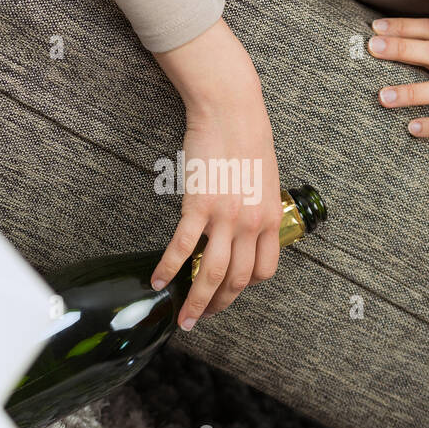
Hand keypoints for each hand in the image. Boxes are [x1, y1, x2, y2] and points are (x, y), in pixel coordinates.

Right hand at [148, 19, 283, 329]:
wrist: (231, 110)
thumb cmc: (248, 136)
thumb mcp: (265, 178)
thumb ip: (256, 205)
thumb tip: (246, 221)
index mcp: (270, 217)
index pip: (265, 269)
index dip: (248, 286)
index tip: (232, 291)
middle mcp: (250, 223)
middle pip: (238, 280)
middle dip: (220, 304)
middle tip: (204, 315)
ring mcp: (225, 217)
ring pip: (212, 274)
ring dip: (197, 302)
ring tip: (185, 317)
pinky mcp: (199, 205)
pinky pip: (183, 247)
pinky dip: (169, 268)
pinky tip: (158, 280)